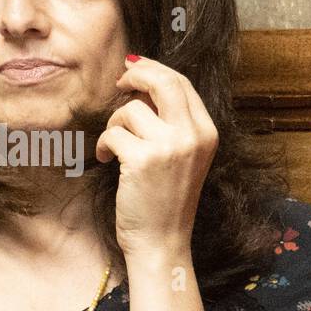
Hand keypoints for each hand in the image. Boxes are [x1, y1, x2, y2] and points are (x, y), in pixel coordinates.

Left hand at [96, 55, 218, 259]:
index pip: (182, 83)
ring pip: (131, 109)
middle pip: (164, 81)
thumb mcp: (183, 157)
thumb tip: (143, 83)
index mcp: (207, 133)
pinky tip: (106, 159)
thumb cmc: (166, 200)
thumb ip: (172, 123)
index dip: (155, 70)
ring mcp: (170, 147)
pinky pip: (113, 133)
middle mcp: (193, 136)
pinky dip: (103, 144)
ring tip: (114, 146)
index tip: (134, 68)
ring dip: (114, 123)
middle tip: (119, 81)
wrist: (162, 242)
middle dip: (136, 74)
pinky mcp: (143, 160)